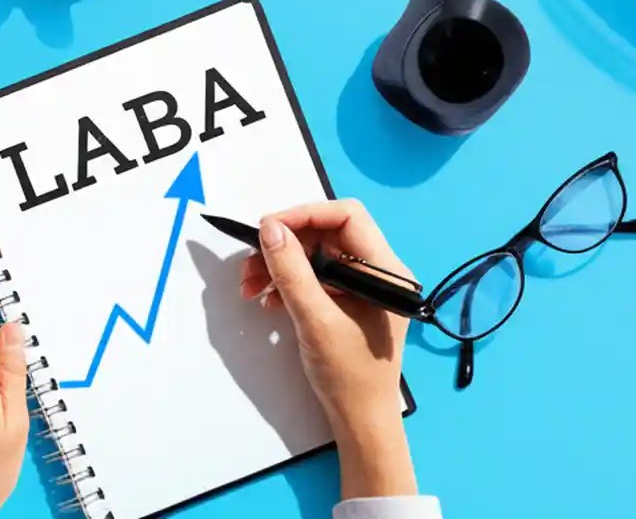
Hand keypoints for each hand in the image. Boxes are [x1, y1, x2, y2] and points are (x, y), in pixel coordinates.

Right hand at [241, 199, 417, 498]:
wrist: (360, 420)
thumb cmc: (348, 374)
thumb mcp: (315, 319)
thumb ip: (292, 271)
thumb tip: (270, 229)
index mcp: (385, 270)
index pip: (346, 216)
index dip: (304, 215)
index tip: (267, 229)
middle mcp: (378, 271)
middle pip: (326, 234)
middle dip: (285, 245)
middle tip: (250, 264)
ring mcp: (363, 286)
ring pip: (316, 255)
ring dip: (280, 265)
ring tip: (250, 286)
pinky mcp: (347, 301)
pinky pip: (315, 277)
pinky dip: (288, 283)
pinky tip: (269, 302)